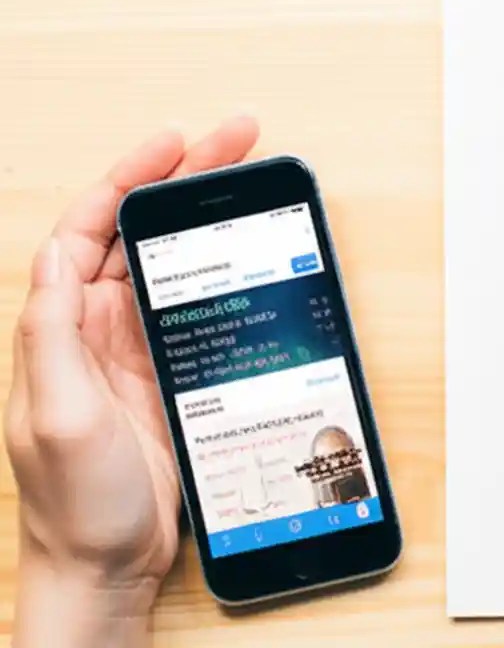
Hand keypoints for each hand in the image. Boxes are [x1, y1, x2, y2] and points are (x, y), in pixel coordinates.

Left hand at [5, 117, 258, 647]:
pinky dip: (219, 276)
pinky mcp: (166, 377)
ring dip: (202, 222)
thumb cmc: (74, 502)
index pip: (88, 230)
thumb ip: (52, 336)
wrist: (103, 565)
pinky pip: (194, 308)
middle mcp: (92, 330)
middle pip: (135, 234)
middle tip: (233, 142)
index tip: (174, 146)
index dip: (128, 179)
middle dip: (180, 182)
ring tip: (243, 185)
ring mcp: (132, 351)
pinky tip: (246, 261)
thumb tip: (59, 258)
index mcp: (59, 328)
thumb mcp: (57, 416)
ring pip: (168, 264)